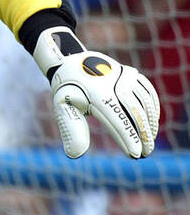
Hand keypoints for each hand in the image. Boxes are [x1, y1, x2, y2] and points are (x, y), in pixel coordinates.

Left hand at [33, 27, 158, 158]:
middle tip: (146, 153)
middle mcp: (114, 83)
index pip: (117, 119)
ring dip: (150, 123)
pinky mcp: (131, 72)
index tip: (135, 154)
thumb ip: (71, 130)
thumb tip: (75, 155)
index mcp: (97, 94)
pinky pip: (147, 91)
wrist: (72, 60)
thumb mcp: (62, 107)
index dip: (128, 137)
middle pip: (135, 112)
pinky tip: (152, 122)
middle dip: (143, 135)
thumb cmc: (67, 89)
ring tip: (150, 140)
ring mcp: (124, 76)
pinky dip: (153, 107)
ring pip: (144, 102)